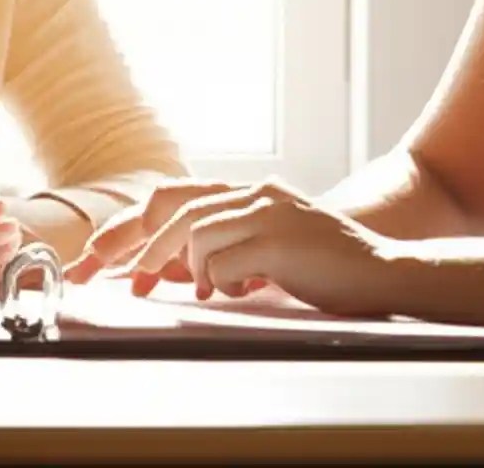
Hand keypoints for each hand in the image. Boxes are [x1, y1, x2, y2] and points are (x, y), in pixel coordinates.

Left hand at [66, 177, 305, 296]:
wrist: (386, 272)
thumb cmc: (326, 269)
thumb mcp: (270, 248)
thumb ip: (228, 247)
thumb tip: (170, 268)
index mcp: (251, 193)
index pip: (174, 197)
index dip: (132, 227)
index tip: (97, 257)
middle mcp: (256, 194)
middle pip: (173, 208)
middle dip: (138, 247)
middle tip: (123, 282)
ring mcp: (268, 212)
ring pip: (194, 231)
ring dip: (187, 267)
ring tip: (205, 289)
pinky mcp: (280, 240)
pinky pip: (223, 258)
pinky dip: (218, 280)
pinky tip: (236, 291)